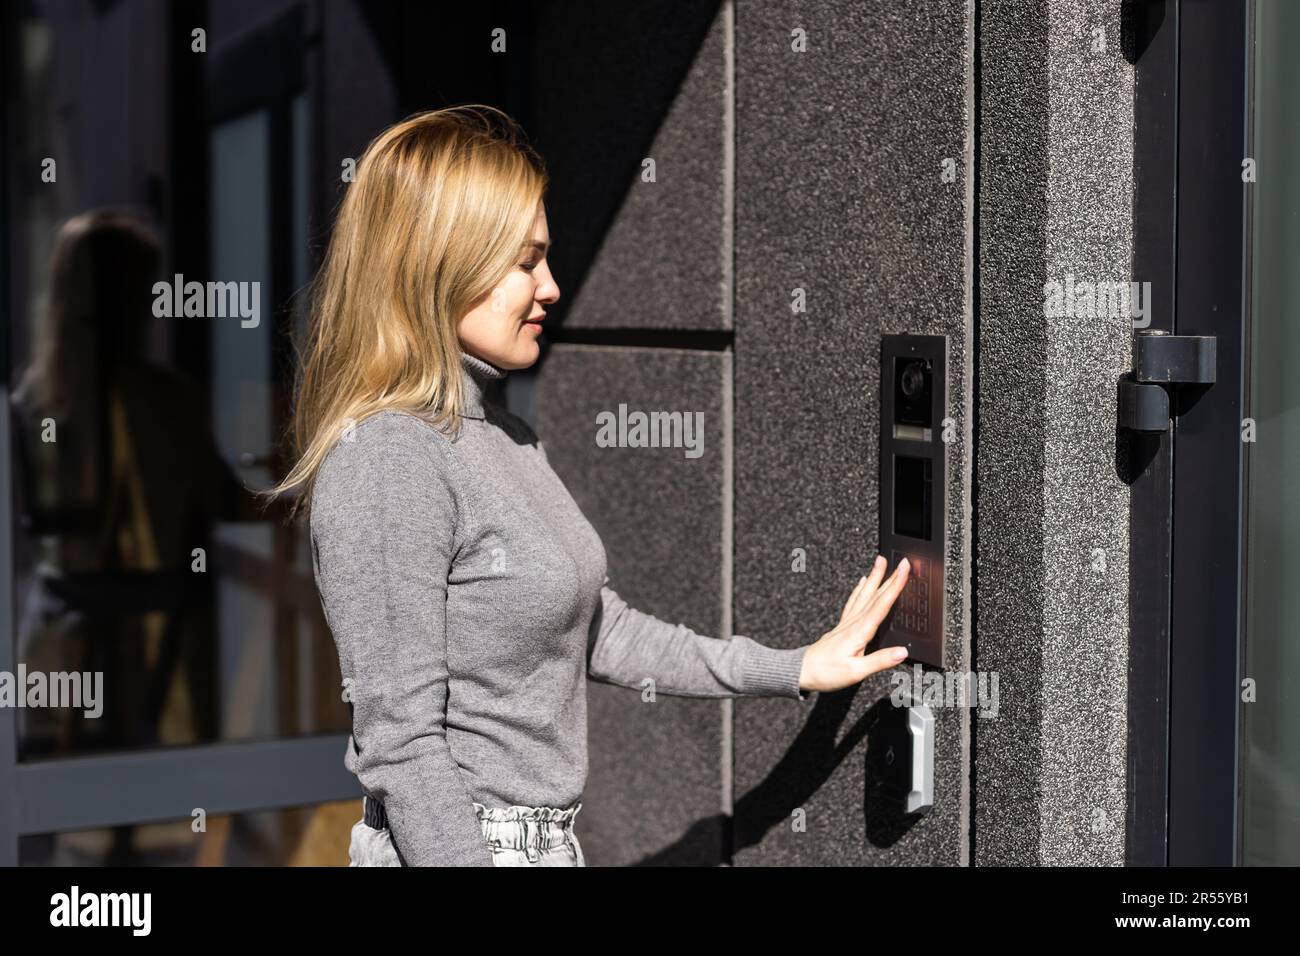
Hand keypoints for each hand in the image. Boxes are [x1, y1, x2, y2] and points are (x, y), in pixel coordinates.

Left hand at [798, 555, 911, 693]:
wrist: (802, 672)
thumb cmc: (825, 672)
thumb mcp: (856, 671)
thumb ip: (880, 661)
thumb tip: (902, 652)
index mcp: (859, 631)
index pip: (881, 604)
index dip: (895, 586)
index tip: (904, 570)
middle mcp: (853, 623)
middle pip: (874, 595)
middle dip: (888, 576)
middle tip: (899, 560)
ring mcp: (846, 623)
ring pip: (863, 595)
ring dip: (873, 577)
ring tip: (880, 562)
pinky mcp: (841, 627)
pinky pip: (852, 602)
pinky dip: (859, 590)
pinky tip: (862, 583)